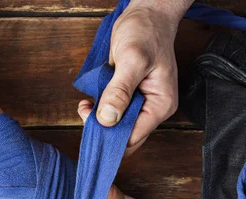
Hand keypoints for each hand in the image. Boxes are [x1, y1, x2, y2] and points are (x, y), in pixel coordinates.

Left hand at [77, 0, 192, 156]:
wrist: (146, 14)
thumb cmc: (146, 32)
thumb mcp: (132, 60)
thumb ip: (120, 90)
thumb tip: (108, 119)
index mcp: (160, 105)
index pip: (134, 137)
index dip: (111, 137)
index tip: (91, 123)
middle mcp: (151, 108)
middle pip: (125, 136)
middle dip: (103, 129)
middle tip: (86, 112)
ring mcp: (140, 103)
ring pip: (116, 125)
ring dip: (98, 119)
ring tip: (86, 105)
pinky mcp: (128, 96)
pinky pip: (112, 112)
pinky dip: (98, 110)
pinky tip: (89, 101)